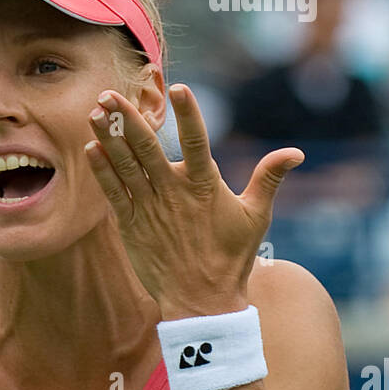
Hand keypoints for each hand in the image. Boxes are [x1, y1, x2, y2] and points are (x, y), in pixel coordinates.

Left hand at [85, 84, 303, 319]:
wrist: (201, 302)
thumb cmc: (230, 258)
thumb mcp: (255, 216)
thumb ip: (268, 178)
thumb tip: (296, 152)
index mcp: (205, 186)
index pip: (197, 141)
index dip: (189, 115)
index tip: (178, 87)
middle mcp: (174, 194)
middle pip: (147, 148)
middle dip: (128, 119)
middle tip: (109, 93)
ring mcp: (150, 210)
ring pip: (126, 166)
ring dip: (109, 138)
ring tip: (95, 112)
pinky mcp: (131, 228)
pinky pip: (114, 195)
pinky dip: (103, 173)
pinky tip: (91, 150)